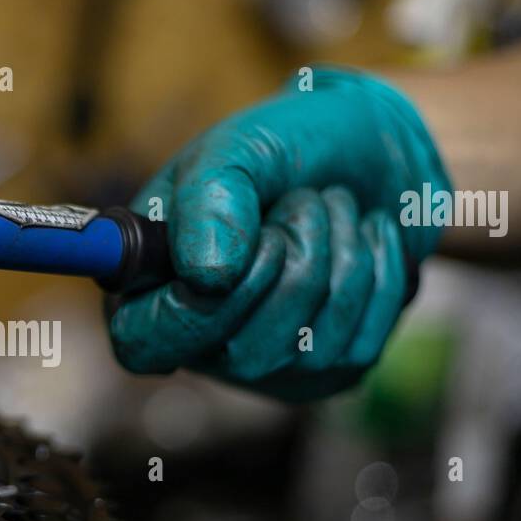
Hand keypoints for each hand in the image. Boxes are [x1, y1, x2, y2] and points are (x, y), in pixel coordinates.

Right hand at [109, 69, 450, 400]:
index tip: (255, 242)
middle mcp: (202, 344)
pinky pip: (360, 344)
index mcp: (149, 290)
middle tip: (301, 200)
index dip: (193, 309)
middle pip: (243, 350)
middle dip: (293, 258)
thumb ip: (208, 201)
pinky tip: (364, 238)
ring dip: (338, 254)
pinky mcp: (332, 372)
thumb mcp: (235, 150)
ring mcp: (270, 367)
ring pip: (310, 347)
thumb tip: (208, 278)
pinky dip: (376, 273)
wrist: (370, 152)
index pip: (144, 344)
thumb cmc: (283, 148)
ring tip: (332, 207)